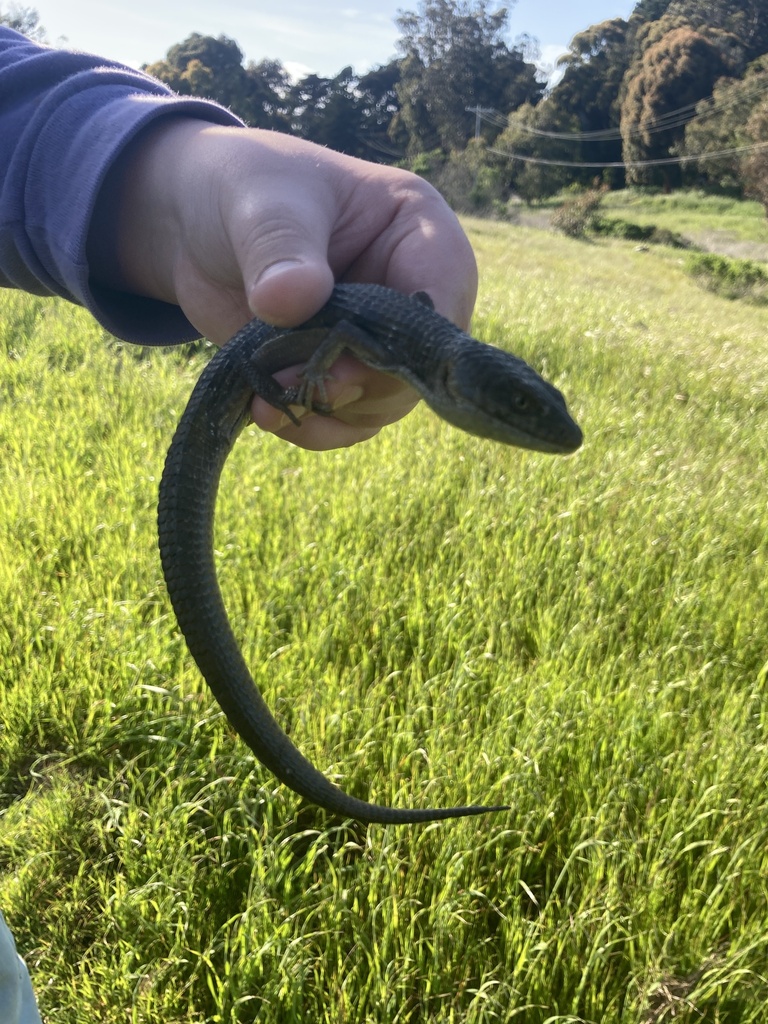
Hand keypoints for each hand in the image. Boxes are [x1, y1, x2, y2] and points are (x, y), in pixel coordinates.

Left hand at [90, 120, 477, 448]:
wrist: (197, 223)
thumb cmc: (246, 188)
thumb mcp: (260, 204)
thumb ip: (280, 250)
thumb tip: (290, 301)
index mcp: (418, 232)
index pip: (444, 294)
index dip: (410, 336)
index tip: (351, 355)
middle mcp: (413, 293)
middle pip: (419, 363)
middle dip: (358, 383)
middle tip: (298, 387)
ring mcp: (380, 341)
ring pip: (383, 401)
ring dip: (328, 410)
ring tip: (268, 399)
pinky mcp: (344, 375)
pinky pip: (346, 419)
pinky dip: (309, 423)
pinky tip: (266, 412)